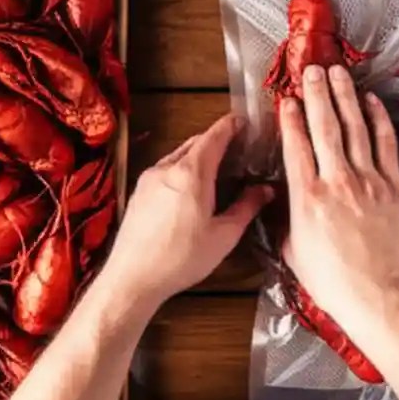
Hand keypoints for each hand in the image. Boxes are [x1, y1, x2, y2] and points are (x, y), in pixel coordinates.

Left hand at [101, 113, 273, 308]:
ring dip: (198, 155)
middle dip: (216, 140)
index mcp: (191, 174)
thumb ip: (246, 208)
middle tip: (237, 147)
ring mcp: (148, 179)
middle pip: (195, 143)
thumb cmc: (182, 259)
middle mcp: (167, 168)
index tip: (245, 121)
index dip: (231, 126)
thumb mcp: (223, 236)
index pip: (214, 136)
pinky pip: (165, 170)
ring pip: (178, 156)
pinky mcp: (138, 192)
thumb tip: (265, 190)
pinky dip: (182, 169)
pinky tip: (191, 188)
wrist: (132, 278)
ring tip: (217, 168)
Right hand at [279, 64, 398, 331]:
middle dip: (317, 94)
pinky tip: (370, 102)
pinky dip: (377, 120)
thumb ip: (287, 218)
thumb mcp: (292, 250)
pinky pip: (385, 145)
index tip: (287, 99)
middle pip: (325, 127)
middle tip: (311, 70)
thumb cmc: (330, 281)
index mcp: (306, 197)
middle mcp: (337, 182)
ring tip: (337, 73)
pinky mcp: (392, 187)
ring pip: (354, 128)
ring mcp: (368, 181)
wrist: (376, 296)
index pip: (296, 145)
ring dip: (345, 97)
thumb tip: (284, 200)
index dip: (290, 118)